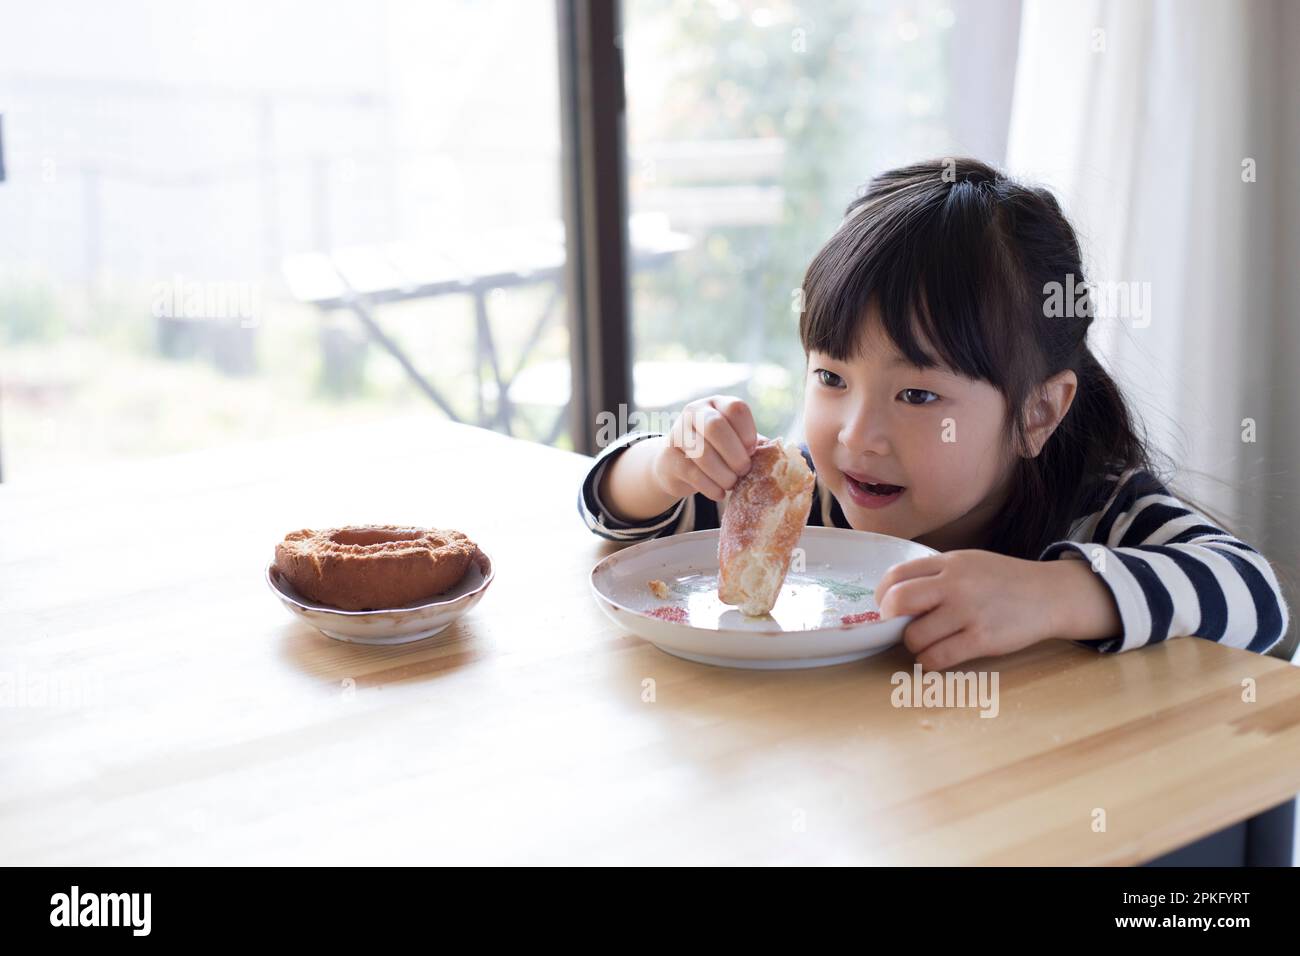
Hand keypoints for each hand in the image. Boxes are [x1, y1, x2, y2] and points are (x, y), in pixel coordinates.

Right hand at [652, 395, 761, 502]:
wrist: (675, 465)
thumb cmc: (715, 452)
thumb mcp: (734, 442)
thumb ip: (753, 444)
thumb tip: (776, 452)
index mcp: (716, 404)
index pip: (736, 408)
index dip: (748, 432)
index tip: (752, 451)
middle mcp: (694, 412)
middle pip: (715, 427)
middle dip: (735, 454)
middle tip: (744, 470)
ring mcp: (677, 433)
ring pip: (703, 453)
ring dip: (724, 474)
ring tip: (731, 484)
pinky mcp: (668, 457)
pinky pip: (693, 473)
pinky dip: (711, 487)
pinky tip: (719, 493)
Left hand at [875, 550, 1059, 669]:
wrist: (1049, 595)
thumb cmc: (1003, 581)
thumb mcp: (967, 563)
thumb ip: (934, 575)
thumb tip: (895, 597)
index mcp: (948, 563)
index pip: (895, 575)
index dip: (882, 596)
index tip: (885, 608)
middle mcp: (955, 584)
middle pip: (897, 602)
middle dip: (890, 621)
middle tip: (899, 628)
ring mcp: (968, 612)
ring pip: (914, 636)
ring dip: (912, 646)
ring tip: (924, 644)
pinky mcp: (981, 639)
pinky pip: (937, 657)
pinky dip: (928, 662)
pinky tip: (934, 658)